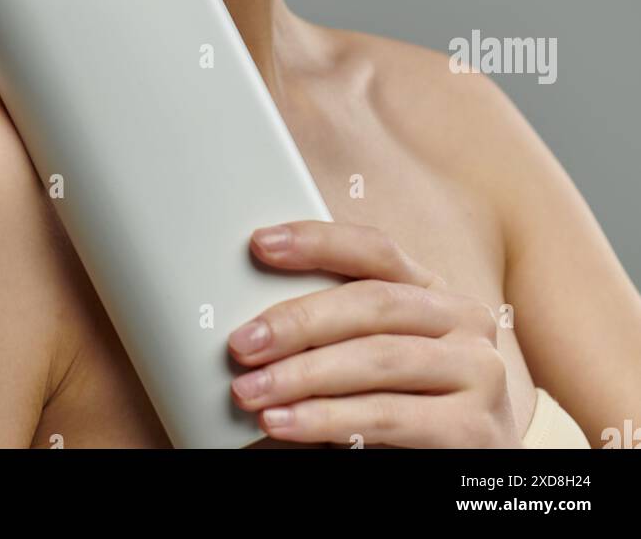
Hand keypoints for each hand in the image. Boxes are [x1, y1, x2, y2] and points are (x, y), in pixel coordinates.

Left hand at [227, 220, 522, 448]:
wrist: (466, 479)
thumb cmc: (408, 411)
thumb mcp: (376, 361)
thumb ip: (340, 331)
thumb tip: (258, 321)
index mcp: (436, 293)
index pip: (376, 250)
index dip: (318, 242)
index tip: (261, 243)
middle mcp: (466, 322)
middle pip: (373, 303)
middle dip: (299, 321)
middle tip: (242, 343)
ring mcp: (478, 373)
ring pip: (377, 359)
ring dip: (303, 375)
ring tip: (251, 391)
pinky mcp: (474, 430)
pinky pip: (388, 416)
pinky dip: (327, 419)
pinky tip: (285, 423)